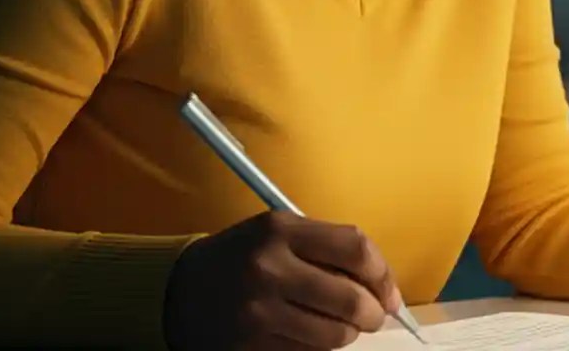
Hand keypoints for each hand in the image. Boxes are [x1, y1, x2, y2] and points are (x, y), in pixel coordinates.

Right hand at [163, 211, 402, 349]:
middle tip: (373, 317)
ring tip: (339, 326)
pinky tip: (308, 335)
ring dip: (348, 334)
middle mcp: (268, 268)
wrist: (179, 290)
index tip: (390, 292)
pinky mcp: (250, 345)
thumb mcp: (280, 233)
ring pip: (335, 336)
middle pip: (352, 299)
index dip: (384, 275)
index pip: (356, 249)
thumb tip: (386, 289)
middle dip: (374, 314)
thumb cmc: (244, 256)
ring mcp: (257, 311)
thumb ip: (330, 249)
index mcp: (281, 229)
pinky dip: (319, 348)